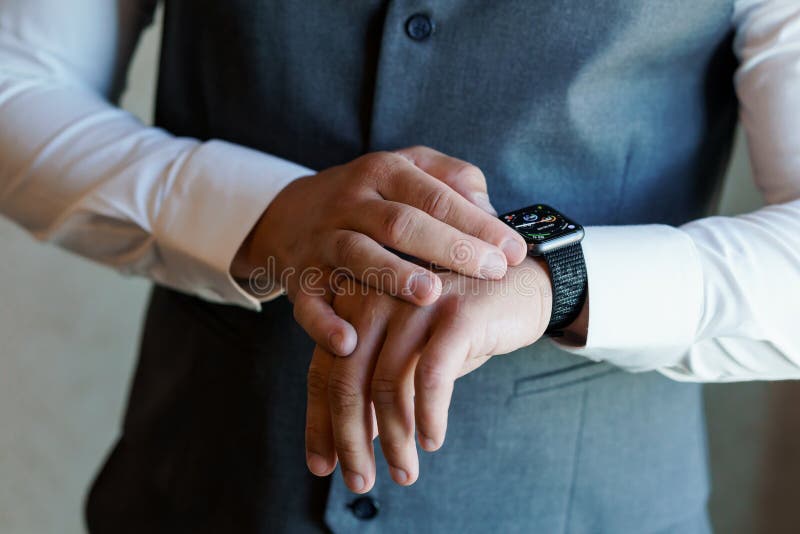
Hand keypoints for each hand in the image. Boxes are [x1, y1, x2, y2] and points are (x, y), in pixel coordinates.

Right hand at [233, 146, 527, 355]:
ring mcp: (322, 241)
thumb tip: (491, 212)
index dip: (476, 223)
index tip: (514, 251)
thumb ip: (454, 180)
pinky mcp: (300, 278)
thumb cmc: (372, 195)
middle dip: (449, 247)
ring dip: (393, 275)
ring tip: (431, 295)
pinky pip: (308, 303)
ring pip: (356, 255)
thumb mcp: (409, 168)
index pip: (435, 196)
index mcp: (383, 173)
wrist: (292, 212)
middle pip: (400, 223)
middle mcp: (350, 203)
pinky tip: (350, 343)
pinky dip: (325, 324)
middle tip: (492, 271)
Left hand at [304, 257, 551, 492]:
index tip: (322, 467)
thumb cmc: (453, 328)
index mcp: (353, 304)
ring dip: (394, 439)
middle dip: (350, 441)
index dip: (319, 425)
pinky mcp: (455, 313)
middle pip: (345, 380)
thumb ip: (372, 386)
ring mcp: (414, 302)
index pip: (322, 372)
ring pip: (386, 384)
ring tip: (405, 472)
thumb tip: (350, 442)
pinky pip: (431, 376)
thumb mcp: (406, 355)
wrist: (518, 289)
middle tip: (360, 482)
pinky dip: (429, 416)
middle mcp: (375, 296)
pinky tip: (432, 441)